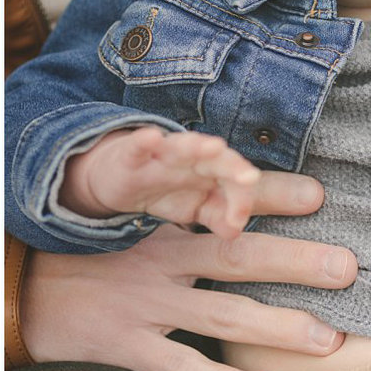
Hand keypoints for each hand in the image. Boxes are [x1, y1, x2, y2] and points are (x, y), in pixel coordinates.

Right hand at [18, 169, 356, 370]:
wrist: (25, 289)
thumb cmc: (94, 251)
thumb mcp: (135, 218)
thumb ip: (184, 210)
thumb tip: (242, 200)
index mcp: (164, 222)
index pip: (226, 204)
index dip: (272, 196)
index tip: (320, 194)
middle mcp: (160, 260)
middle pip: (238, 257)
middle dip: (297, 261)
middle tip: (349, 266)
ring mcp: (146, 305)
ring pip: (223, 315)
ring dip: (279, 327)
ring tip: (330, 339)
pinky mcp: (129, 347)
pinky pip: (182, 368)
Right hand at [59, 127, 261, 236]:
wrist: (121, 178)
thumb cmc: (166, 190)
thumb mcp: (194, 208)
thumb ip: (217, 216)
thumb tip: (236, 232)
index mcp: (210, 169)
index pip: (234, 179)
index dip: (240, 199)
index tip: (238, 222)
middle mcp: (191, 157)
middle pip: (216, 158)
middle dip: (233, 166)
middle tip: (249, 177)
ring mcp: (161, 153)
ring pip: (181, 146)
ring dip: (196, 145)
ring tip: (213, 147)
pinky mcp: (131, 155)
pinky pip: (138, 146)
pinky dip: (144, 141)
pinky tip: (152, 138)